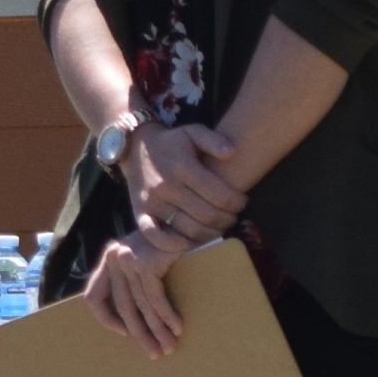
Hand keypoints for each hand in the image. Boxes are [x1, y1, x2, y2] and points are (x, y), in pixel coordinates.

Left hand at [84, 232, 184, 355]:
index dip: (105, 319)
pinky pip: (156, 298)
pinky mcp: (146, 262)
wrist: (184, 220)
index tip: (123, 333)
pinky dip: (167, 316)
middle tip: (155, 352)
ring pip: (142, 306)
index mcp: (108, 259)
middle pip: (123, 307)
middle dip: (141, 334)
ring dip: (158, 330)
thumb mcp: (141, 258)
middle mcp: (114, 258)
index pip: (93, 296)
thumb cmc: (165, 243)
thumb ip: (130, 279)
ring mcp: (129, 260)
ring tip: (169, 346)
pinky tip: (177, 328)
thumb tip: (132, 321)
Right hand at [122, 122, 243, 241]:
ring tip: (219, 227)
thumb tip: (232, 153)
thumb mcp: (193, 132)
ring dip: (210, 234)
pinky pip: (154, 236)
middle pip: (208, 215)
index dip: (237, 203)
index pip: (220, 195)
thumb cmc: (171, 142)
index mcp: (183, 167)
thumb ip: (214, 140)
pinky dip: (172, 245)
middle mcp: (167, 187)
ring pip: (189, 229)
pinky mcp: (140, 213)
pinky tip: (187, 244)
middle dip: (228, 219)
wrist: (135, 147)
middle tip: (234, 217)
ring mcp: (153, 202)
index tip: (242, 202)